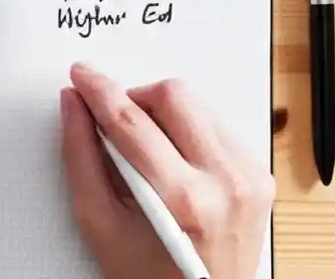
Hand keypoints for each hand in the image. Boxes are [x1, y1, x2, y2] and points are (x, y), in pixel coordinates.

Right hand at [61, 63, 273, 278]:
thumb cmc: (149, 276)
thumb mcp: (100, 223)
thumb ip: (82, 157)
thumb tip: (75, 105)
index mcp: (182, 198)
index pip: (131, 121)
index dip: (100, 91)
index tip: (82, 76)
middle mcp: (224, 181)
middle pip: (173, 95)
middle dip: (135, 98)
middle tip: (116, 122)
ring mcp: (248, 176)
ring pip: (197, 105)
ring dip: (164, 115)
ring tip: (148, 150)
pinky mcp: (259, 174)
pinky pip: (218, 127)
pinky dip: (190, 134)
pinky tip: (177, 163)